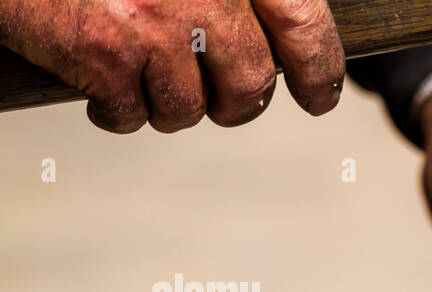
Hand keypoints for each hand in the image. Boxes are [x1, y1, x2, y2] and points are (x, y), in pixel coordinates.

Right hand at [0, 0, 344, 131]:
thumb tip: (274, 43)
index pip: (303, 21)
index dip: (318, 69)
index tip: (318, 96)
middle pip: (252, 80)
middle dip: (237, 102)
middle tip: (222, 100)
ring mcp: (156, 21)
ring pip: (192, 106)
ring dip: (168, 105)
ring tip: (141, 74)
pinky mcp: (108, 53)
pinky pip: (133, 115)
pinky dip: (115, 110)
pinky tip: (99, 81)